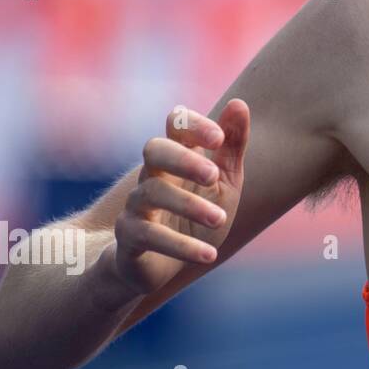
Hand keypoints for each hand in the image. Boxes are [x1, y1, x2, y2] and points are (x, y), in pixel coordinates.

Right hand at [110, 99, 249, 295]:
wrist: (162, 265)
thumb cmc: (196, 214)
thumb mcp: (223, 181)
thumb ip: (232, 145)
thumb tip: (239, 103)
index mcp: (177, 158)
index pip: (176, 125)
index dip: (194, 125)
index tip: (218, 138)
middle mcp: (151, 176)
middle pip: (154, 151)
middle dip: (183, 159)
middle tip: (213, 176)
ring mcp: (136, 207)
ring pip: (150, 194)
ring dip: (190, 206)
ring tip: (220, 219)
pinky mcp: (129, 239)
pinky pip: (147, 236)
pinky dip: (181, 247)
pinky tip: (210, 255)